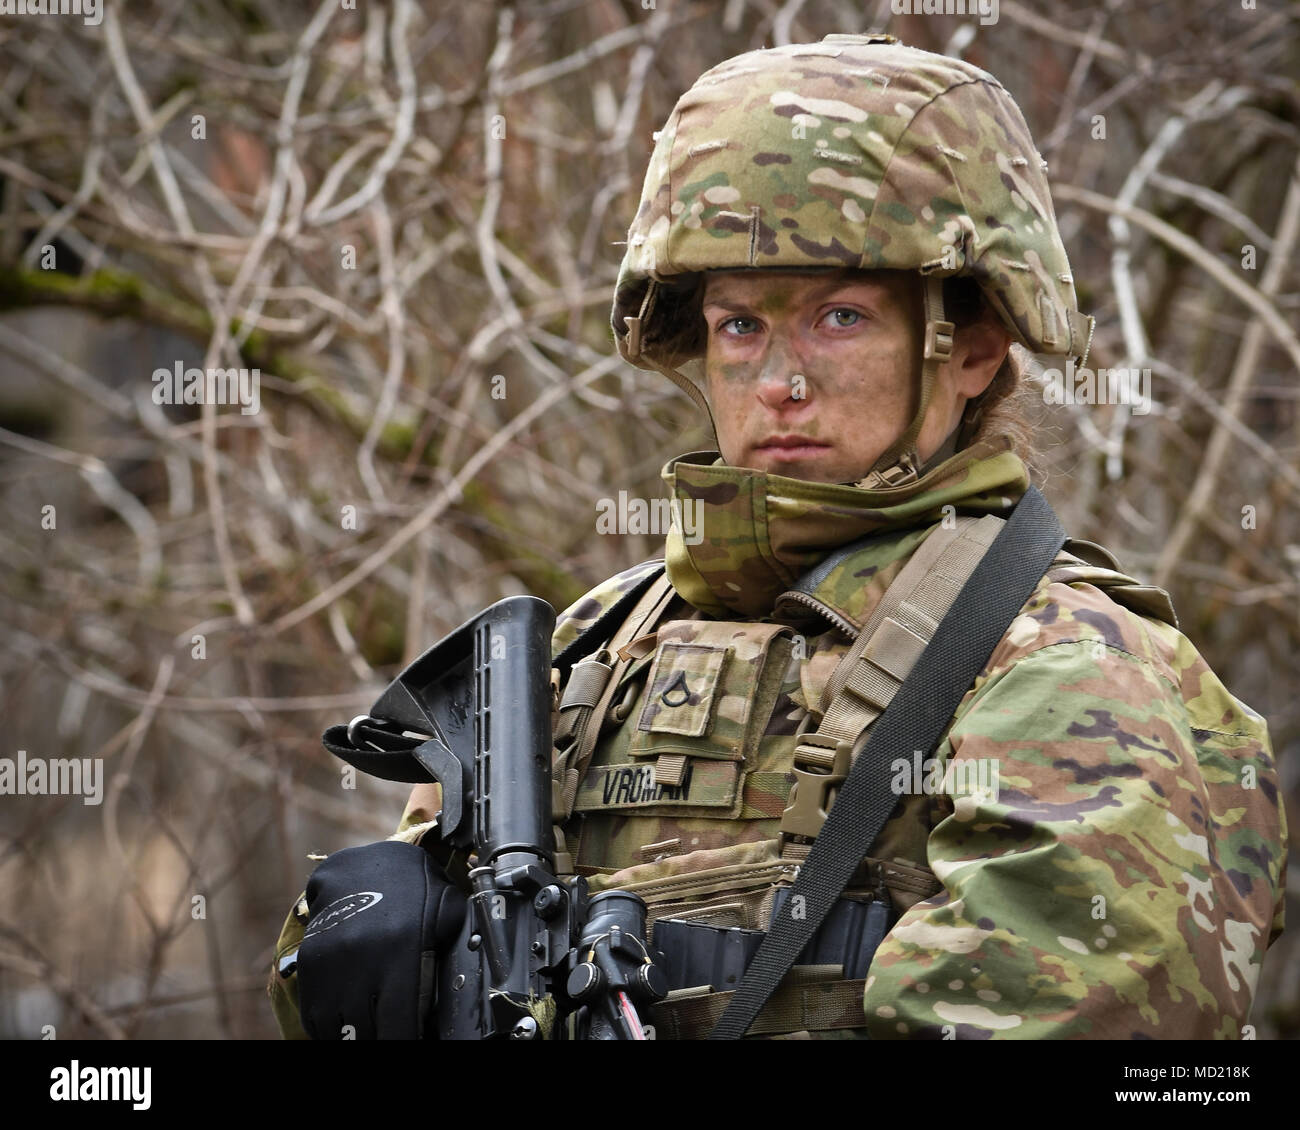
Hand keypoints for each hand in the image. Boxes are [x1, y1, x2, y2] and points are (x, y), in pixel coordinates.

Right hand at [296, 840, 465, 1038]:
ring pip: (338, 1030)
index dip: (406, 1039)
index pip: (400, 1021)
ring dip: (356, 1037)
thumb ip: (458, 936)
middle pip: (367, 1031)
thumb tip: (478, 968)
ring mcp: (331, 965)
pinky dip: (330, 1029)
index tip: (413, 1039)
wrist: (358, 865)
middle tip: (394, 1032)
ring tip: (373, 1032)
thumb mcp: (444, 904)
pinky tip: (349, 1026)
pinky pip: (315, 1017)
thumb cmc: (410, 887)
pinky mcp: (310, 967)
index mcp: (401, 949)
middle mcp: (362, 961)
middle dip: (381, 1038)